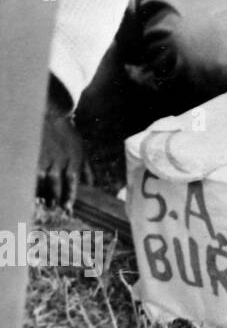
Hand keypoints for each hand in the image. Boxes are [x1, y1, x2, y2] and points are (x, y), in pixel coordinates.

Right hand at [37, 82, 85, 211]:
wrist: (52, 118)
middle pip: (57, 182)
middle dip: (56, 197)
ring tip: (45, 204)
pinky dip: (34, 184)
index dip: (70, 195)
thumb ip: (87, 168)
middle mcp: (61, 159)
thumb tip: (92, 184)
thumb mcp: (83, 150)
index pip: (72, 180)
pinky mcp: (35, 155)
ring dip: (44, 193)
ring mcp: (46, 157)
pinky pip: (33, 173)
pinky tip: (34, 192)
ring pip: (43, 179)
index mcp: (74, 158)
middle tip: (56, 209)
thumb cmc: (69, 137)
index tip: (68, 208)